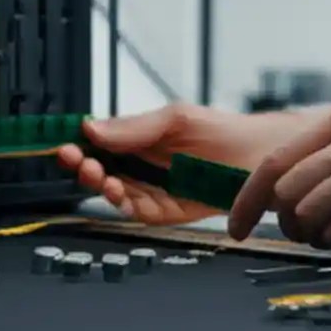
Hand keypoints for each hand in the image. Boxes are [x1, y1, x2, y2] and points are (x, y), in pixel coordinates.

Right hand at [56, 103, 307, 223]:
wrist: (263, 160)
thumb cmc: (226, 133)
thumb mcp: (176, 119)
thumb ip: (134, 127)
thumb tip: (93, 128)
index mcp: (141, 138)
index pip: (99, 142)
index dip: (80, 144)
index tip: (66, 142)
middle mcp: (144, 164)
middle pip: (101, 169)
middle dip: (84, 165)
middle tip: (77, 160)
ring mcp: (154, 188)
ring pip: (114, 192)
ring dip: (100, 184)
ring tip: (99, 174)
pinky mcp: (166, 212)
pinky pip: (137, 211)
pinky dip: (123, 204)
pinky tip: (119, 191)